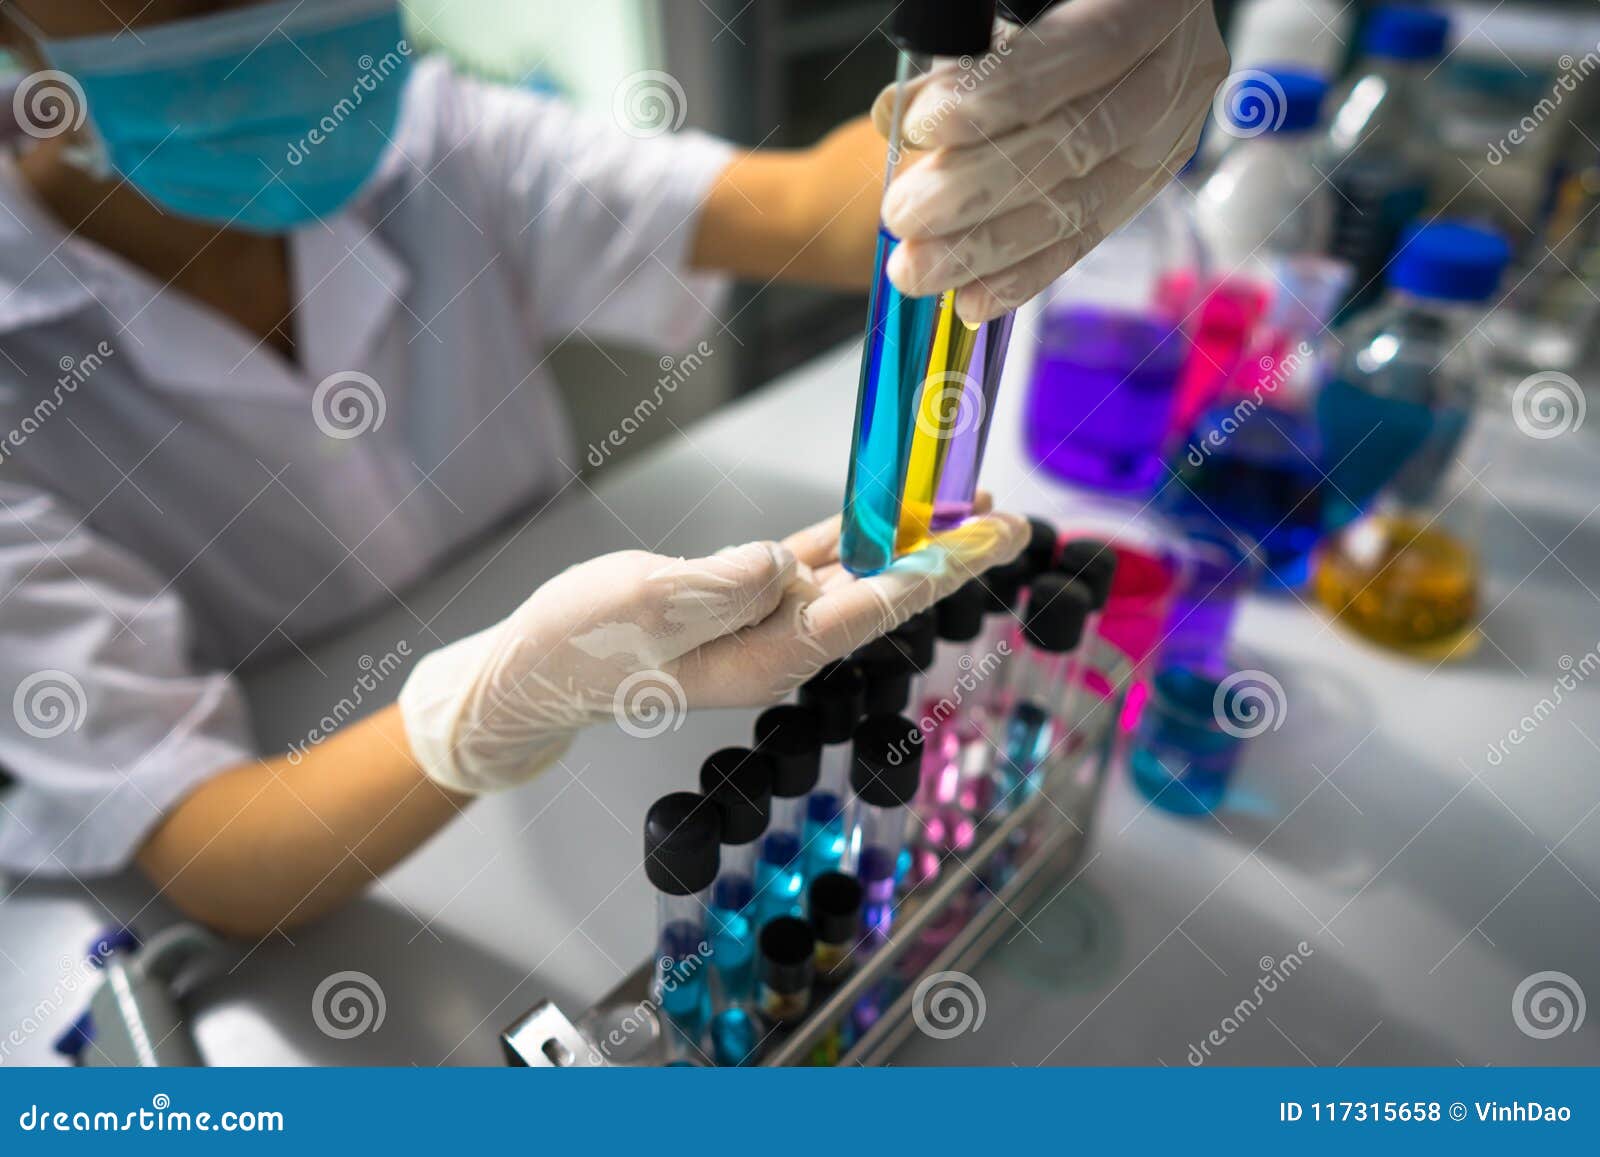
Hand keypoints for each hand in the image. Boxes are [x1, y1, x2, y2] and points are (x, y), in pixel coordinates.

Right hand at [399, 511, 1027, 792]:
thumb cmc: (581, 644)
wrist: (540, 667)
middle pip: (881, 590)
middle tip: (1006, 513)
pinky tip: (884, 509)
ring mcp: (766, 619)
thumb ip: (716, 587)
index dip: (938, 567)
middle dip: (945, 554)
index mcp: (768, 654)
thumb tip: (782, 566)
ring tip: (959, 499)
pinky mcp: (743, 593)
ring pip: (853, 571)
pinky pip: (811, 557)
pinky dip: (848, 531)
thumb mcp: (641, 608)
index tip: (992, 536)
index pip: (872, 606)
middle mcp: (782, 641)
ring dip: (906, 537)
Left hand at [873, 0, 1228, 322]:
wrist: (1117, 25)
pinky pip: (1085, 238)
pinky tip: (971, 298)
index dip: (1002, 93)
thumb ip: (967, 50)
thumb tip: (896, 121)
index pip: (1090, 51)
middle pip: (1080, 142)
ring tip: (917, 269)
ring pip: (1080, 203)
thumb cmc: (1056, 12)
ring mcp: (1165, 138)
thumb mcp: (1017, 9)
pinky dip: (1022, 273)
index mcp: (1155, 4)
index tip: (923, 126)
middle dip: (977, 189)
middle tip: (904, 215)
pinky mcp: (1143, 188)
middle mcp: (1172, 74)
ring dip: (987, 246)